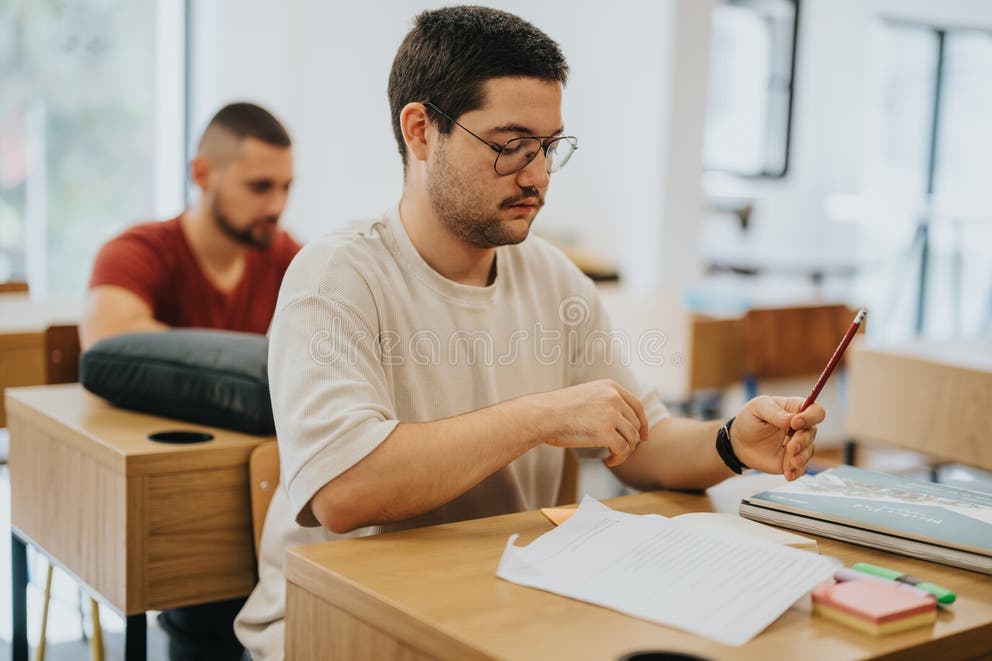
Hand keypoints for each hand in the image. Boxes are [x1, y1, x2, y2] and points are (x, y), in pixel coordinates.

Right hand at [530, 379, 648, 466]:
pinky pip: (622, 449)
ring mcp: (611, 414)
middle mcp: (614, 398)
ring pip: (632, 438)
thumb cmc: (558, 409)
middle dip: (633, 441)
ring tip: (613, 457)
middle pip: (636, 424)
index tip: (643, 437)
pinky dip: (619, 458)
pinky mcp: (606, 432)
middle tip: (622, 452)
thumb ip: (605, 404)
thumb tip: (623, 424)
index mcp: (610, 387)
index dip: (643, 423)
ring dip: (625, 451)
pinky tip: (609, 461)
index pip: (637, 405)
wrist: (543, 414)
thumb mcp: (587, 396)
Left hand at [729, 396, 823, 480]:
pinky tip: (788, 474)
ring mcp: (798, 445)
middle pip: (812, 432)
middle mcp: (801, 427)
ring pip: (809, 451)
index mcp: (795, 409)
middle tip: (790, 447)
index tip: (795, 423)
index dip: (810, 417)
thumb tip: (792, 419)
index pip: (816, 411)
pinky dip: (796, 472)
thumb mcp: (758, 408)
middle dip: (802, 440)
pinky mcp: (792, 461)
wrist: (739, 442)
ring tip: (792, 462)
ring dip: (802, 457)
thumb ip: (775, 412)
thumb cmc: (750, 420)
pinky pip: (801, 468)